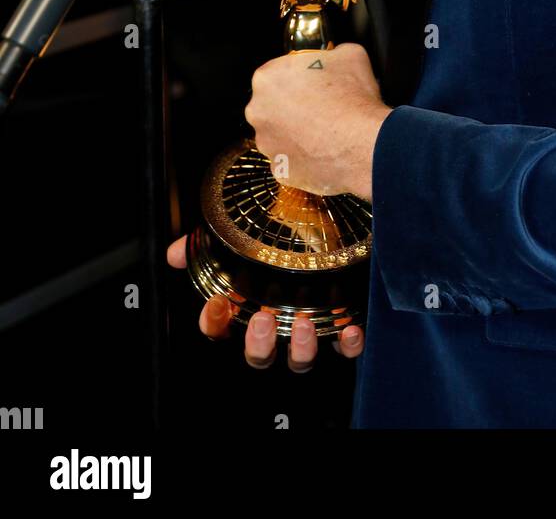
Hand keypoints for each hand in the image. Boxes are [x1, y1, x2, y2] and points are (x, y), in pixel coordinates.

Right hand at [166, 234, 364, 370]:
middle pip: (259, 355)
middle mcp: (277, 323)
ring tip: (303, 323)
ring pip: (298, 360)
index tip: (219, 303)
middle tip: (263, 317)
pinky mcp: (341, 323)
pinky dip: (347, 344)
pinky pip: (345, 349)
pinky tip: (348, 328)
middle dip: (258, 343)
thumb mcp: (246, 234)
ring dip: (300, 349)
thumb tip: (177, 252)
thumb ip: (210, 242)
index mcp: (248, 305)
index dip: (215, 323)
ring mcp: (308, 328)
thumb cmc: (282, 237)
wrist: (331, 225)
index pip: (220, 329)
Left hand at [245, 41, 391, 200]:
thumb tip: (334, 58)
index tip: (313, 82)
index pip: (277, 72)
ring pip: (279, 134)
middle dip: (292, 105)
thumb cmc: (353, 100)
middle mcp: (258, 111)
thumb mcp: (349, 54)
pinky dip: (303, 157)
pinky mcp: (280, 170)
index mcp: (268, 78)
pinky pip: (289, 160)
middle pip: (272, 104)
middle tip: (320, 106)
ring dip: (296, 132)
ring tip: (325, 130)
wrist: (364, 145)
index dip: (298, 76)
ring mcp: (267, 144)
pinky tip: (324, 150)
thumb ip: (331, 54)